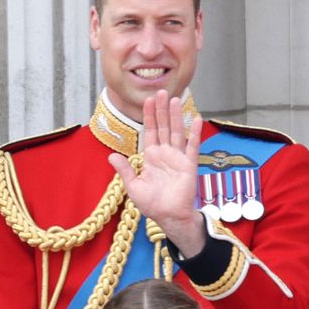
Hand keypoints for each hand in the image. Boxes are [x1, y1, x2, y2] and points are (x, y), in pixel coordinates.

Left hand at [109, 91, 205, 256]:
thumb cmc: (152, 203)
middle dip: (162, 110)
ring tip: (175, 99)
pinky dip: (194, 133)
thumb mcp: (133, 186)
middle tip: (162, 91)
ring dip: (176, 116)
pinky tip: (196, 119)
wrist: (168, 216)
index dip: (149, 116)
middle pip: (163, 127)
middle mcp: (165, 154)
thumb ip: (124, 169)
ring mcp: (178, 158)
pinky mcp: (189, 165)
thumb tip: (111, 155)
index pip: (150, 131)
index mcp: (152, 157)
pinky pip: (192, 146)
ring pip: (176, 132)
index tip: (149, 100)